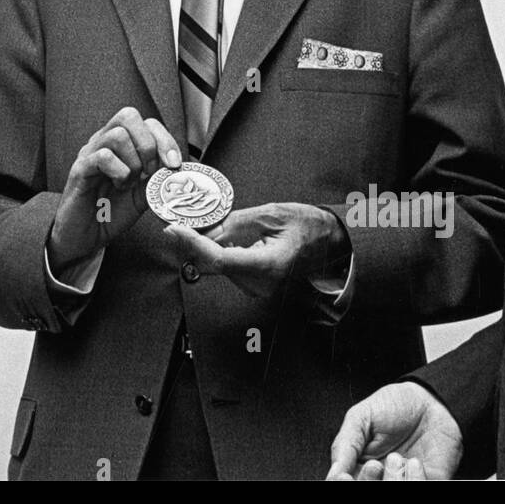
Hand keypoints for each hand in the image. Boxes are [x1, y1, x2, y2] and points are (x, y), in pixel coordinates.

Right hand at [47, 107, 180, 273]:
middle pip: (129, 116)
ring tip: (130, 182)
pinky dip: (119, 172)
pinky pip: (102, 157)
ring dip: (133, 162)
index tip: (174, 163)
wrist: (85, 237)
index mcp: (120, 144)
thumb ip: (158, 178)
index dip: (164, 139)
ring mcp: (90, 153)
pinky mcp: (80, 169)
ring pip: (117, 135)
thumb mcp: (143, 194)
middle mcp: (103, 142)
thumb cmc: (110, 212)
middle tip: (150, 171)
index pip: (145, 122)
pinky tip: (119, 186)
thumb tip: (179, 169)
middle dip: (149, 144)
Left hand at [162, 203, 347, 298]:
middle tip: (175, 225)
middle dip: (191, 244)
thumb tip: (204, 228)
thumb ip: (235, 223)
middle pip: (214, 265)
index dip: (192, 244)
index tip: (174, 229)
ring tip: (194, 228)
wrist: (330, 243)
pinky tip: (212, 237)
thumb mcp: (271, 214)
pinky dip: (215, 253)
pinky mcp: (255, 286)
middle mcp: (262, 284)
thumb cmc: (308, 226)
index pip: (219, 259)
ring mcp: (258, 289)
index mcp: (268, 266)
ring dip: (202, 248)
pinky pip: (228, 269)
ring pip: (218, 268)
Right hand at [326, 381, 462, 480]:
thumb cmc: (393, 406)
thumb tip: (333, 475)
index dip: (344, 483)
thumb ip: (345, 446)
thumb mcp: (361, 418)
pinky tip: (416, 462)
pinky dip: (417, 480)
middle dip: (369, 483)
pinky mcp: (431, 483)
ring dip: (394, 482)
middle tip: (375, 465)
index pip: (348, 484)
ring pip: (395, 493)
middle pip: (370, 493)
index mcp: (360, 468)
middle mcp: (382, 480)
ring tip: (398, 458)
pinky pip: (422, 489)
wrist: (430, 401)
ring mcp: (405, 482)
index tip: (345, 478)